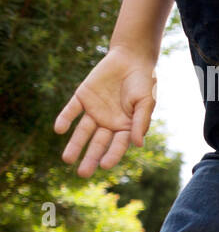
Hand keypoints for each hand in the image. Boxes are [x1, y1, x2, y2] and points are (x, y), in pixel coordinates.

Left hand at [54, 45, 156, 176]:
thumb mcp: (146, 102)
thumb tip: (138, 144)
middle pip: (98, 143)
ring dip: (74, 144)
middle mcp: (109, 122)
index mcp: (126, 126)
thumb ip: (141, 122)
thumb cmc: (143, 82)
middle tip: (82, 173)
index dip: (112, 155)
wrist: (130, 58)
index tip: (104, 166)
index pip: (118, 145)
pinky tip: (59, 129)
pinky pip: (72, 110)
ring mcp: (94, 110)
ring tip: (66, 160)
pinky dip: (65, 119)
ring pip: (82, 131)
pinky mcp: (82, 97)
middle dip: (90, 158)